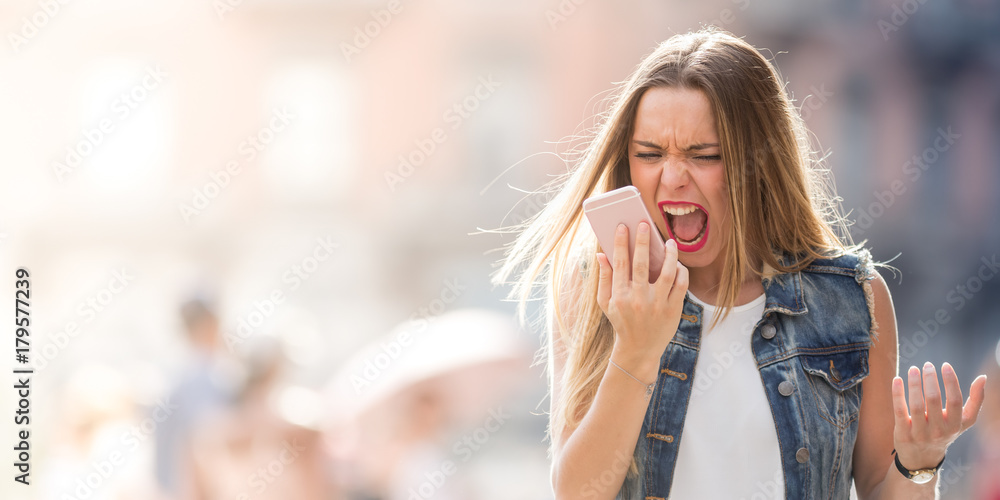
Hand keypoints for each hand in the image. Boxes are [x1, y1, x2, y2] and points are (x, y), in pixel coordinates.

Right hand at [595, 221, 687, 373]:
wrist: (639, 350)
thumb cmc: (621, 321)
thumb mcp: (605, 303)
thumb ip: (603, 278)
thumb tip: (601, 254)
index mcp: (620, 295)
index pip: (620, 263)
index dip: (621, 243)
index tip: (623, 226)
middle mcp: (638, 299)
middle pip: (642, 264)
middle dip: (643, 242)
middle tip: (645, 224)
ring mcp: (658, 305)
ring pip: (668, 273)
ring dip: (669, 254)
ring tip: (668, 242)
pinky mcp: (673, 310)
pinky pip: (681, 285)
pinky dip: (681, 271)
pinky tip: (678, 262)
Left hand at [891, 361, 987, 469]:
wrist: (922, 458)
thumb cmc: (945, 432)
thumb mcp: (963, 421)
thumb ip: (975, 400)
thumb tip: (983, 377)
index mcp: (955, 425)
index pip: (955, 400)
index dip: (950, 381)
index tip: (945, 365)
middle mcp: (939, 430)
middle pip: (933, 400)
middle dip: (930, 379)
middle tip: (927, 365)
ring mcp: (920, 433)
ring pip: (916, 404)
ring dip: (914, 384)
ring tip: (913, 369)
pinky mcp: (903, 433)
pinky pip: (899, 410)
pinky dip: (897, 394)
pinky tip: (897, 379)